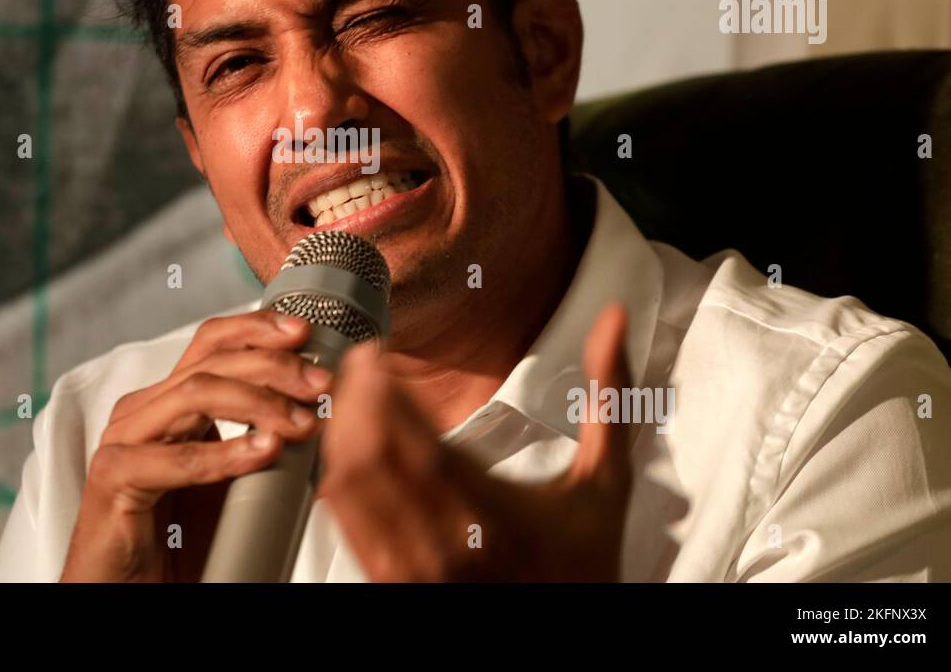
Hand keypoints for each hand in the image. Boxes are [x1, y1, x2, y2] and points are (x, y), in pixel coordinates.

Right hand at [60, 309, 330, 581]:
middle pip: (211, 362)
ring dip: (259, 403)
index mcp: (168, 402)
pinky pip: (176, 458)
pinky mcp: (114, 479)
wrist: (127, 592)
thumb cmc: (177, 542)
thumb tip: (321, 415)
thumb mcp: (230, 479)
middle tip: (321, 384)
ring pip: (195, 395)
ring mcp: (123, 441)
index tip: (306, 333)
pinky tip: (264, 451)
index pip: (213, 342)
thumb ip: (260, 440)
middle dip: (274, 366)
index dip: (258, 329)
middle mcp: (143, 412)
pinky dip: (225, 453)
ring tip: (302, 423)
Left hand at [318, 302, 633, 581]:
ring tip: (352, 398)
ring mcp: (412, 569)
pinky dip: (337, 478)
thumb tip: (613, 321)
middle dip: (354, 399)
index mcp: (493, 513)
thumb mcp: (606, 481)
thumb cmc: (584, 562)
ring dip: (339, 435)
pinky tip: (349, 450)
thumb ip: (608, 397)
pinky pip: (343, 523)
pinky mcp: (392, 583)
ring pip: (347, 488)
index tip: (375, 353)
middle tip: (360, 365)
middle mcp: (445, 544)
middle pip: (368, 457)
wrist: (572, 628)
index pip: (416, 440)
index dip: (381, 390)